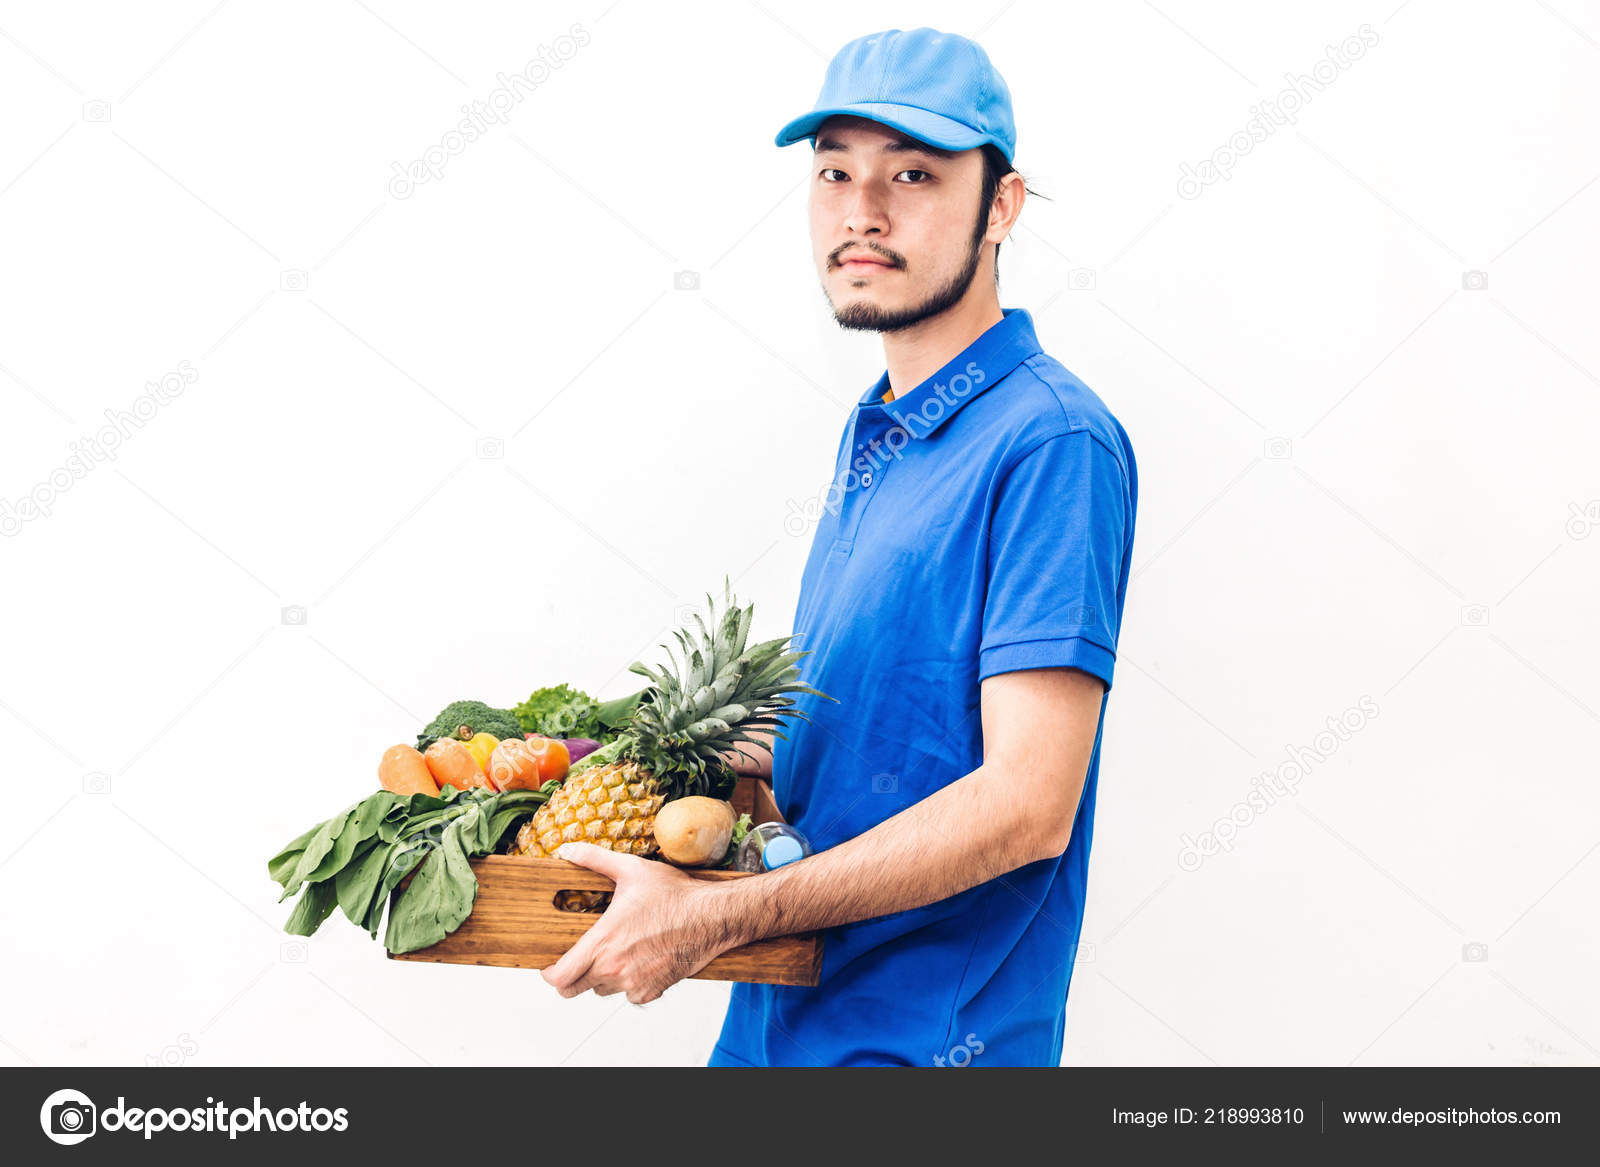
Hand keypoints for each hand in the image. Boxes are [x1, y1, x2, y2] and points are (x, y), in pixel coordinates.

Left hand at [540, 842, 728, 1004]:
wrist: (712, 917)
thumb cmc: (674, 894)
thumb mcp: (631, 869)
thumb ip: (594, 859)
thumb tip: (568, 850)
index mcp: (603, 943)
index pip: (560, 977)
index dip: (550, 974)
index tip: (551, 965)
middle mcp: (614, 969)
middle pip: (574, 990)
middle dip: (570, 978)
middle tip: (577, 962)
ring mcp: (634, 983)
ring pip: (602, 991)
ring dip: (602, 978)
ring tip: (615, 954)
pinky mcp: (653, 991)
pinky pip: (630, 995)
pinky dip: (629, 984)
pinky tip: (639, 962)